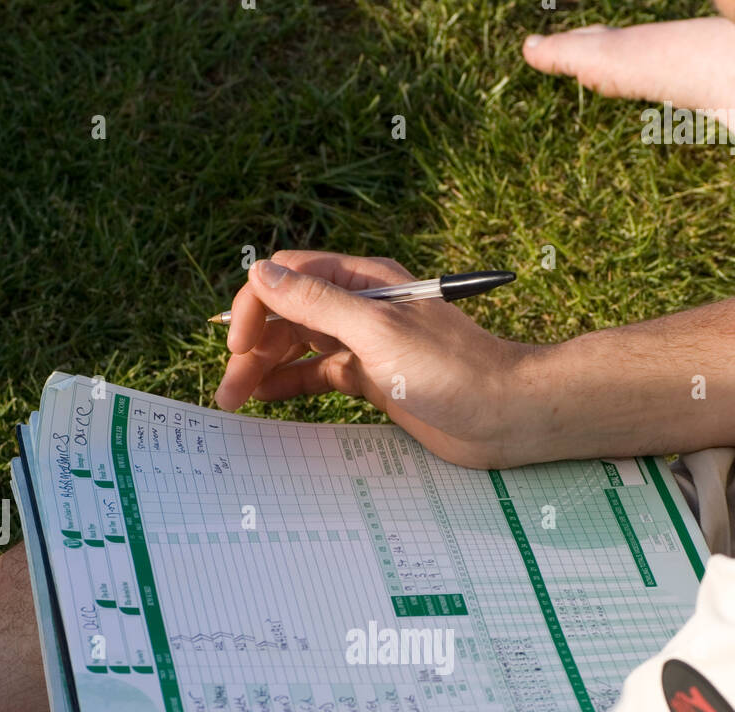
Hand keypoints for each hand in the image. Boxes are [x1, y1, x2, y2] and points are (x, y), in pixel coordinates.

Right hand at [213, 250, 537, 468]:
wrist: (506, 414)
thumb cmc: (452, 369)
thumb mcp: (378, 331)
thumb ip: (319, 303)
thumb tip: (262, 274)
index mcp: (364, 281)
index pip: (290, 278)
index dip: (256, 306)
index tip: (238, 346)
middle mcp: (362, 307)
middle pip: (289, 315)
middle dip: (254, 346)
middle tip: (228, 389)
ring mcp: (367, 344)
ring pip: (300, 347)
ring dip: (265, 368)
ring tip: (235, 400)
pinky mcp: (375, 379)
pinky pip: (320, 375)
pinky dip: (291, 385)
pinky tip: (267, 399)